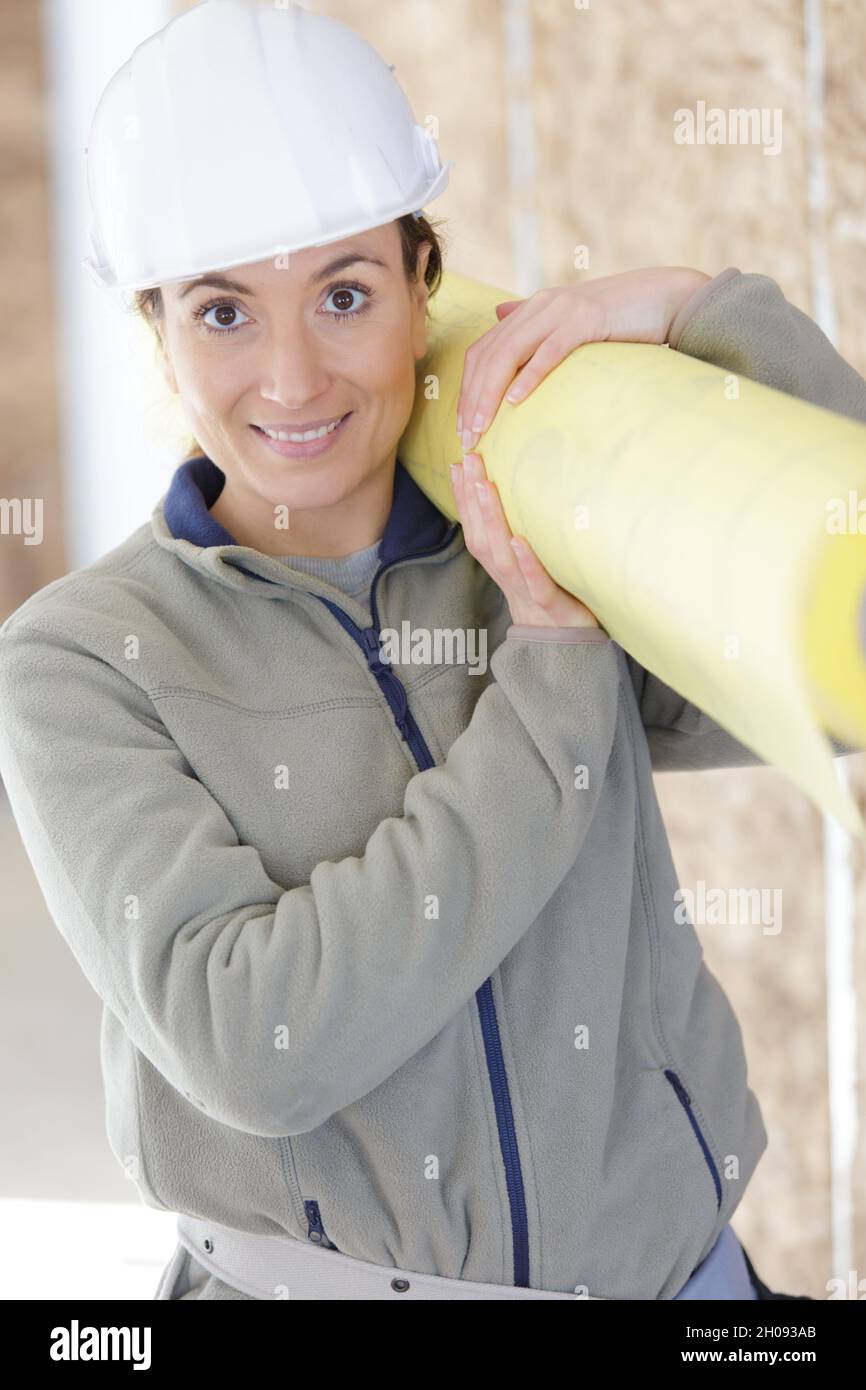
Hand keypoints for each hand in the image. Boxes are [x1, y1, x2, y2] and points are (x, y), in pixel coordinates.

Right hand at [450, 452, 601, 629]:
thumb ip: (518, 534)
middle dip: (472, 497)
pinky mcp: (551, 605)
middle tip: (469, 459)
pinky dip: (526, 563)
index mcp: (500, 564)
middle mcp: (507, 576)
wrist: (564, 645)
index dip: (464, 497)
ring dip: (492, 520)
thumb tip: (512, 495)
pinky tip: (518, 541)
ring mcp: (526, 591)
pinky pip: (536, 583)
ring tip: (486, 487)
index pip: (476, 527)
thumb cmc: (548, 597)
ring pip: (502, 555)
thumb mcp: (529, 564)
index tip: (458, 462)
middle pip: (482, 535)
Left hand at [457, 266, 710, 450]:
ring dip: (490, 393)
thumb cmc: (620, 318)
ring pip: (510, 353)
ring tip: (481, 426)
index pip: (483, 350)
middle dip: (471, 398)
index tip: (462, 426)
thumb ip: (533, 321)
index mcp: (533, 310)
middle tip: (466, 436)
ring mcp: (562, 310)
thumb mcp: (569, 320)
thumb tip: (499, 315)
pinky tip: (514, 401)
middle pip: (489, 354)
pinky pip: (550, 350)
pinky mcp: (587, 319)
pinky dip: (529, 375)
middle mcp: (540, 306)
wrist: (665, 298)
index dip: (467, 388)